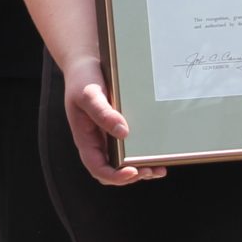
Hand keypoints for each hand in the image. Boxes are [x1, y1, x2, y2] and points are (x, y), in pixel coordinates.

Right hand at [59, 55, 163, 186]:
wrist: (85, 65)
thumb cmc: (82, 80)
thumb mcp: (88, 94)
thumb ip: (102, 112)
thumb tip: (123, 132)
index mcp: (85, 139)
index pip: (97, 167)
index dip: (114, 176)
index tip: (131, 172)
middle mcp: (97, 142)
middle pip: (112, 171)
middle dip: (131, 176)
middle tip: (150, 170)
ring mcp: (108, 138)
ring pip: (123, 164)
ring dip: (141, 170)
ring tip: (159, 168)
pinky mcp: (119, 130)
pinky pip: (131, 149)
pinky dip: (144, 156)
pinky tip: (158, 154)